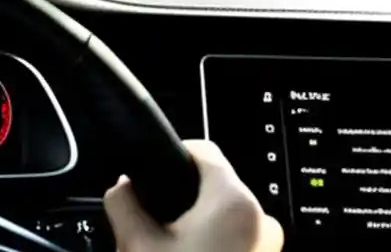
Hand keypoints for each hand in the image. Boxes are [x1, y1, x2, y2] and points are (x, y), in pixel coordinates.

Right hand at [104, 139, 283, 251]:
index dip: (172, 154)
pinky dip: (213, 241)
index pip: (203, 149)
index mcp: (234, 202)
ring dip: (197, 223)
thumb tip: (121, 187)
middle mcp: (262, 218)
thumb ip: (123, 203)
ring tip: (172, 247)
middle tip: (155, 226)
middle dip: (182, 198)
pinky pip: (236, 235)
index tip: (151, 174)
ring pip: (223, 213)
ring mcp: (269, 243)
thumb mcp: (136, 245)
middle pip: (213, 184)